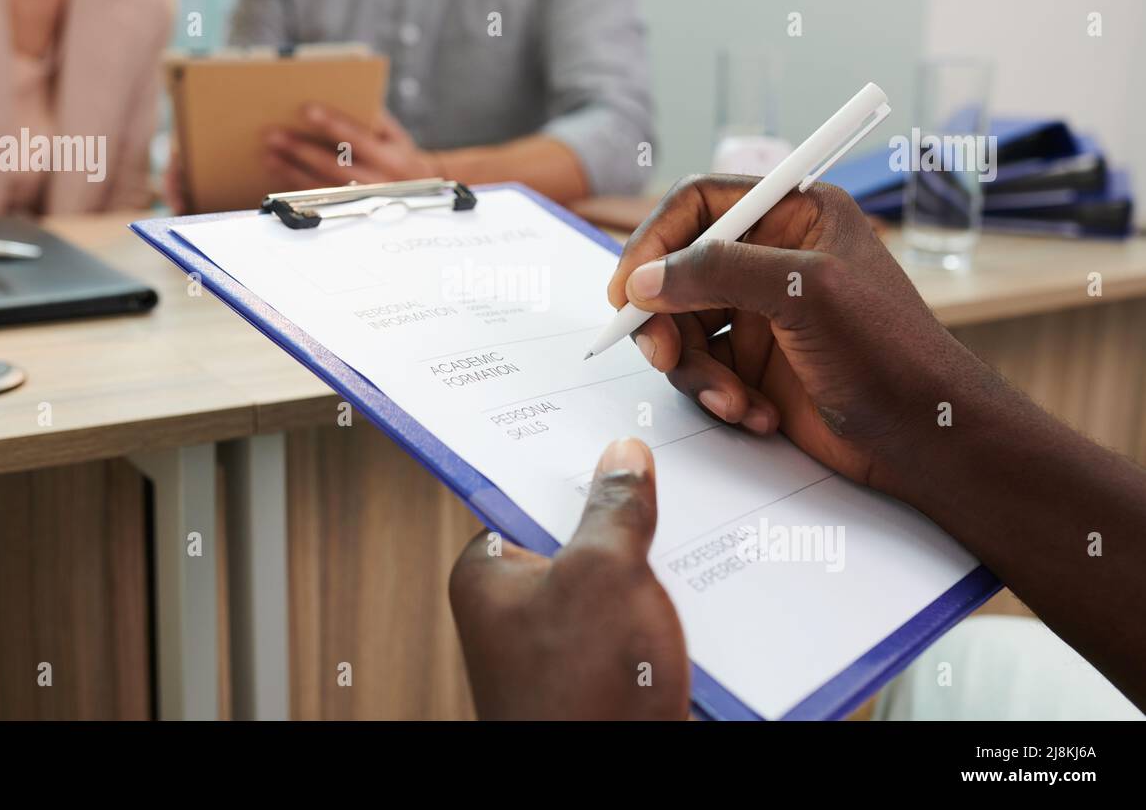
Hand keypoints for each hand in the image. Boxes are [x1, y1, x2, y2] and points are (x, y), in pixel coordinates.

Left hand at [261, 105, 439, 188]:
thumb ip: (373, 117)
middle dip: (301, 149)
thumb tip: (339, 100)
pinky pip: (318, 200)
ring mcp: (363, 203)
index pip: (358, 139)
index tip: (305, 109)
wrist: (415, 191)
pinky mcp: (349, 212)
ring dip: (291, 170)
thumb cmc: (398, 154)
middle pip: (333, 165)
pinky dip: (295, 185)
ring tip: (268, 153)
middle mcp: (379, 185)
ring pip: (321, 186)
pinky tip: (279, 170)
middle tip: (273, 133)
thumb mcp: (395, 135)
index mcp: (394, 160)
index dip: (332, 124)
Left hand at [449, 439, 688, 719]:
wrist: (611, 796)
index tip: (620, 426)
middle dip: (628, 512)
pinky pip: (636, 619)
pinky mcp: (600, 672)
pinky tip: (708, 583)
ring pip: (615, 576)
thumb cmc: (583, 691)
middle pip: (579, 531)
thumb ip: (613, 508)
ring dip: (657, 561)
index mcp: (490, 571)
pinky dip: (668, 605)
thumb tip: (623, 456)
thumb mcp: (604, 575)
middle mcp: (516, 605)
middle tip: (676, 473)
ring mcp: (560, 642)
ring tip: (703, 526)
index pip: (530, 491)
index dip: (579, 461)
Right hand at [608, 175, 982, 492]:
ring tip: (733, 400)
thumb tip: (643, 279)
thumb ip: (717, 272)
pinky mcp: (753, 363)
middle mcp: (771, 257)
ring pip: (680, 326)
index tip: (628, 288)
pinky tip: (756, 414)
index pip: (697, 204)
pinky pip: (700, 369)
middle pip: (676, 270)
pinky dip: (716, 394)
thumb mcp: (804, 294)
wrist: (924, 439)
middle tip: (662, 356)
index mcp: (794, 214)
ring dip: (695, 369)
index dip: (654, 241)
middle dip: (664, 318)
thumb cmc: (889, 353)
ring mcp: (759, 312)